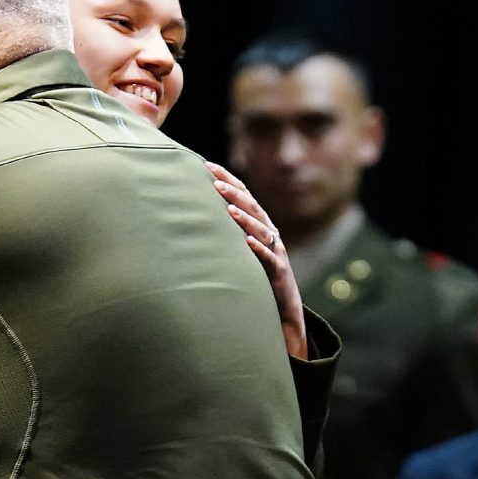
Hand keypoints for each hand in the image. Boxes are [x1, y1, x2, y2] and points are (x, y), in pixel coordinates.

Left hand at [206, 160, 307, 360]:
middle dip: (234, 193)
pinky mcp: (280, 274)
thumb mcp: (240, 253)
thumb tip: (194, 217)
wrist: (283, 312)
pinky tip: (247, 242)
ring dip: (245, 218)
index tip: (207, 166)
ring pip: (262, 231)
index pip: (244, 197)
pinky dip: (259, 250)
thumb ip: (226, 234)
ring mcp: (277, 254)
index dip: (228, 180)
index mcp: (260, 227)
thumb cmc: (257, 279)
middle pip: (252, 208)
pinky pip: (269, 260)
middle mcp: (270, 235)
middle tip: (214, 182)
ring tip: (228, 207)